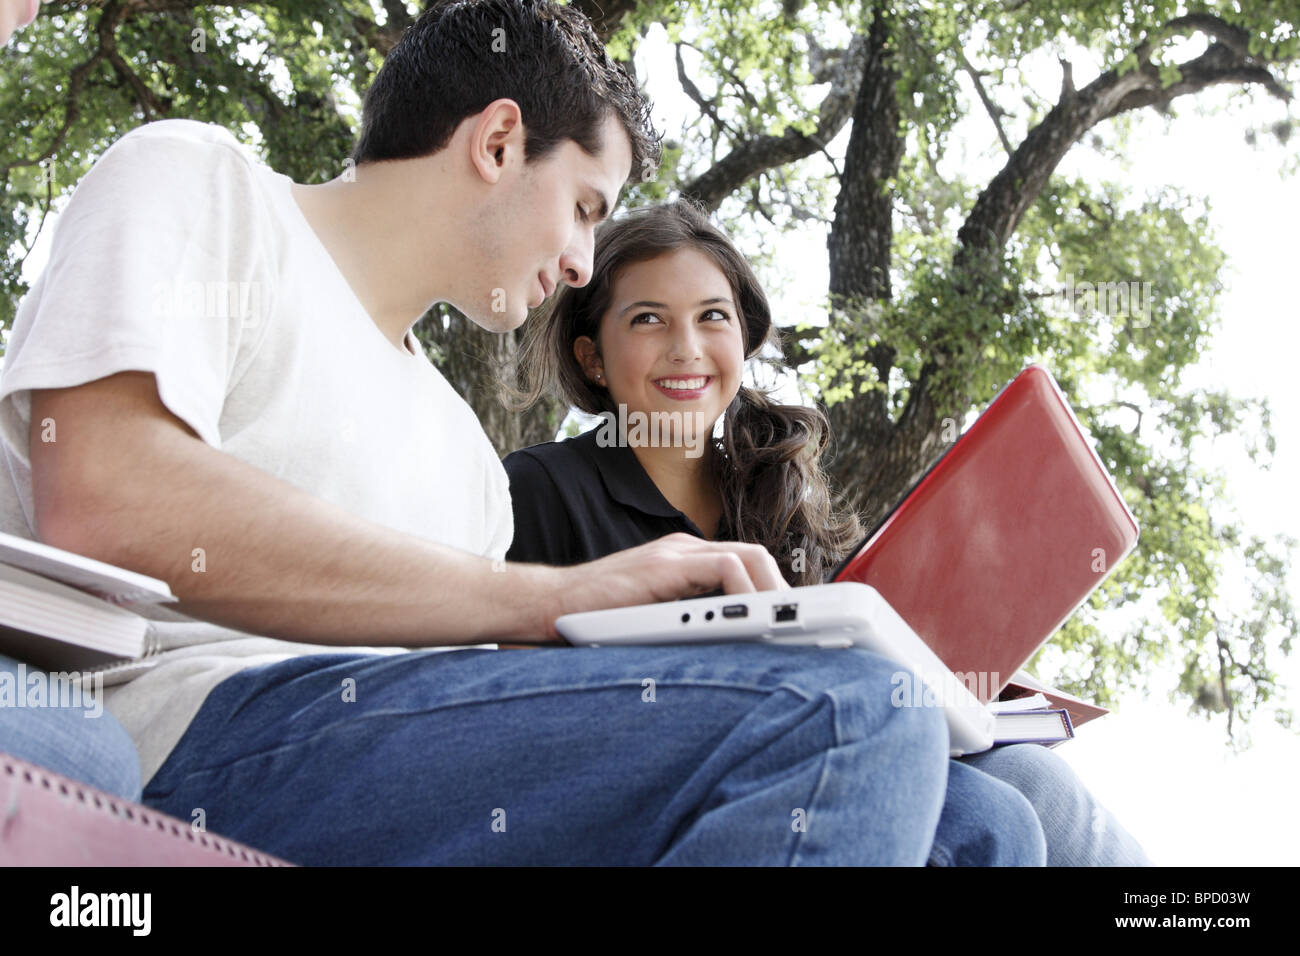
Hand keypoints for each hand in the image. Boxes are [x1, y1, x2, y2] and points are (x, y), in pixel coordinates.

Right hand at [545, 533, 787, 634]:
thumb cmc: (594, 619)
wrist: (547, 605)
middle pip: (755, 557)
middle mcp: (684, 550)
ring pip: (748, 557)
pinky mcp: (664, 566)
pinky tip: (750, 620)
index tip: (789, 623)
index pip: (744, 565)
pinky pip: (725, 567)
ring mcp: (674, 554)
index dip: (771, 592)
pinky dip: (746, 593)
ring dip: (771, 593)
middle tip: (796, 627)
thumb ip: (685, 621)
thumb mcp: (652, 619)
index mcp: (683, 561)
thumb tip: (729, 651)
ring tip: (782, 626)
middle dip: (781, 592)